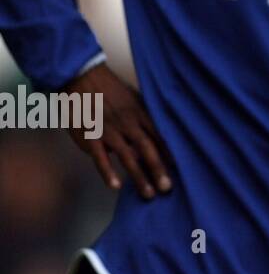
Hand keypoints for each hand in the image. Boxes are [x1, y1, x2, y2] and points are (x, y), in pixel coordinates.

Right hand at [63, 63, 172, 198]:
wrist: (83, 80)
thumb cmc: (111, 91)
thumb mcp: (134, 99)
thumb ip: (144, 118)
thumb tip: (155, 137)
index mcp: (140, 114)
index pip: (159, 136)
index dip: (170, 153)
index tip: (181, 168)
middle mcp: (128, 124)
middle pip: (147, 149)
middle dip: (158, 169)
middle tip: (168, 188)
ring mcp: (109, 132)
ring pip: (127, 157)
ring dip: (139, 177)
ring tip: (148, 194)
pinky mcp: (90, 138)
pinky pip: (100, 158)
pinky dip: (108, 172)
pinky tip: (116, 186)